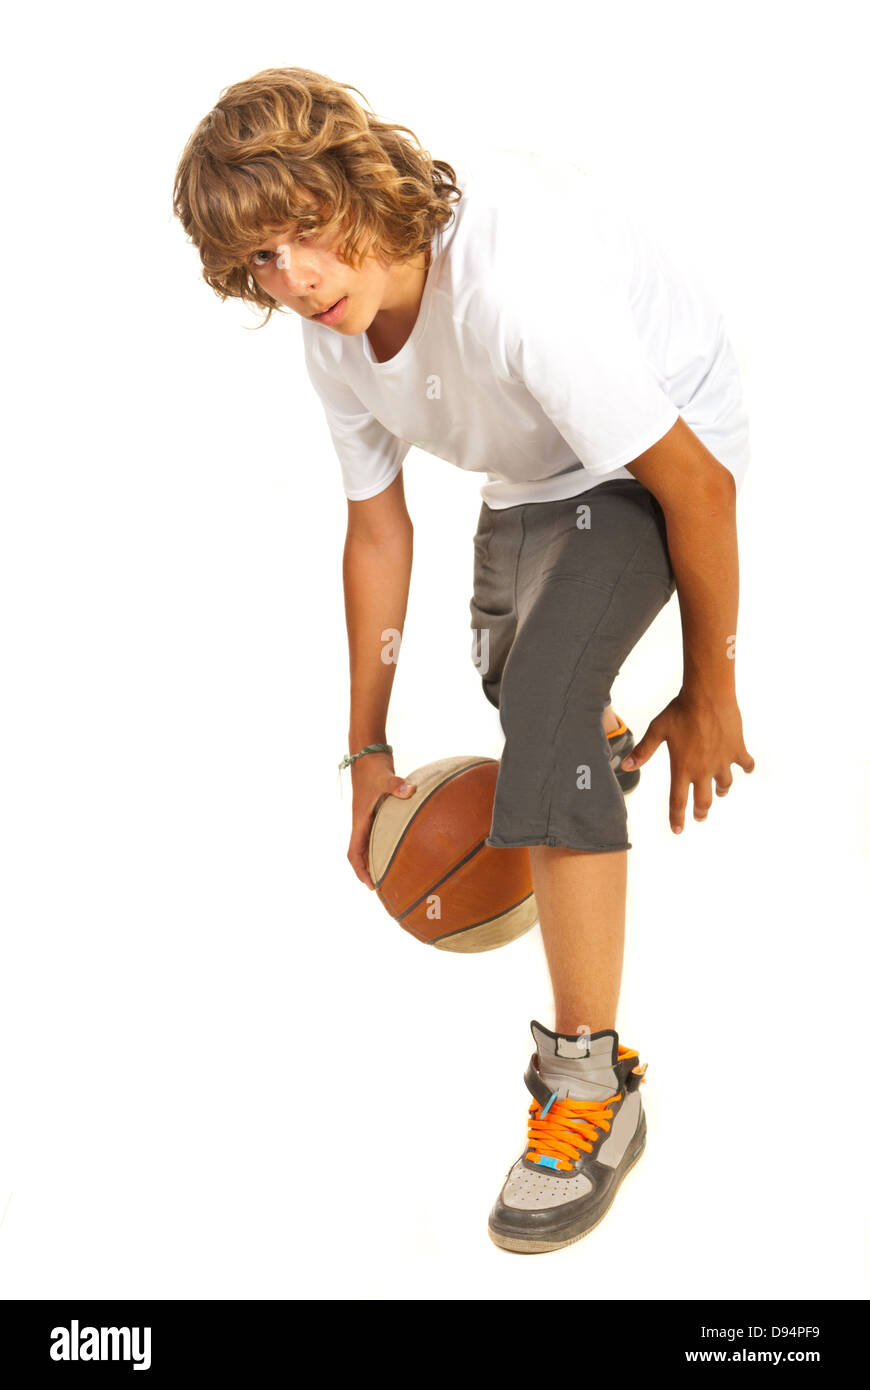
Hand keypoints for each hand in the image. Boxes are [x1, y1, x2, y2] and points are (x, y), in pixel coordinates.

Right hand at [347, 753, 417, 888]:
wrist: (367, 753)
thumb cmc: (373, 767)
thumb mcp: (384, 777)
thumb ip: (397, 785)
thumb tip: (411, 790)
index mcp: (360, 820)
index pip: (354, 852)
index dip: (360, 870)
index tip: (370, 885)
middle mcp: (362, 822)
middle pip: (361, 853)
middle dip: (369, 871)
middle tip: (385, 887)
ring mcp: (369, 817)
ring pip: (369, 845)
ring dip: (376, 860)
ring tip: (393, 874)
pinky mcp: (377, 811)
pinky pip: (379, 834)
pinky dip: (386, 844)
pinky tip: (403, 847)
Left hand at [619, 690, 753, 833]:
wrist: (707, 696)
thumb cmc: (680, 711)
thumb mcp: (657, 730)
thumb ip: (643, 751)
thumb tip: (626, 766)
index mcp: (682, 768)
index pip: (678, 801)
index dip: (677, 818)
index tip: (677, 830)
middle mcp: (703, 770)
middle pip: (703, 800)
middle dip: (701, 811)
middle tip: (700, 816)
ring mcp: (722, 761)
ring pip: (725, 785)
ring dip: (721, 791)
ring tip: (720, 792)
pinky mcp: (737, 750)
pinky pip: (745, 764)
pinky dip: (746, 768)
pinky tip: (746, 768)